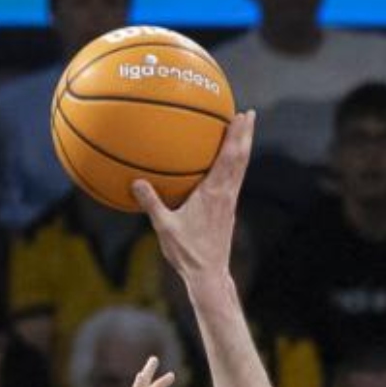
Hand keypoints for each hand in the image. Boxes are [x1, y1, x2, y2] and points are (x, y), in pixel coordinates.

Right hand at [133, 111, 253, 281]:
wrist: (208, 273)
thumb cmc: (187, 252)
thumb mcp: (164, 227)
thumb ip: (151, 203)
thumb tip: (136, 182)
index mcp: (213, 193)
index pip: (229, 158)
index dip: (236, 135)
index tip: (240, 115)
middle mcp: (226, 194)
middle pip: (241, 157)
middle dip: (245, 134)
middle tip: (249, 113)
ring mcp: (229, 202)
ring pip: (241, 168)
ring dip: (244, 147)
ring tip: (245, 130)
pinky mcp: (228, 210)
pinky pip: (234, 180)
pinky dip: (235, 164)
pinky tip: (228, 162)